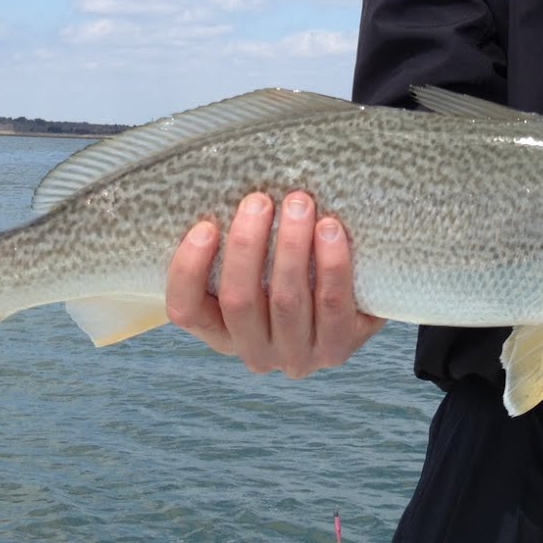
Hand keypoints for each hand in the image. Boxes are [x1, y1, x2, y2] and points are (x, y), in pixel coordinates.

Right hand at [164, 190, 385, 377]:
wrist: (356, 302)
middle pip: (238, 300)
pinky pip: (331, 303)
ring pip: (286, 300)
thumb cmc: (295, 271)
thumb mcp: (259, 266)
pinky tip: (330, 229)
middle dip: (246, 245)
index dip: (188, 270)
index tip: (204, 227)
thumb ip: (241, 243)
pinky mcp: (338, 349)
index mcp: (222, 331)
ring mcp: (296, 357)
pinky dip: (330, 263)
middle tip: (259, 200)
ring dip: (290, 245)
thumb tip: (225, 185)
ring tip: (299, 203)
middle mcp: (254, 352)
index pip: (186, 311)